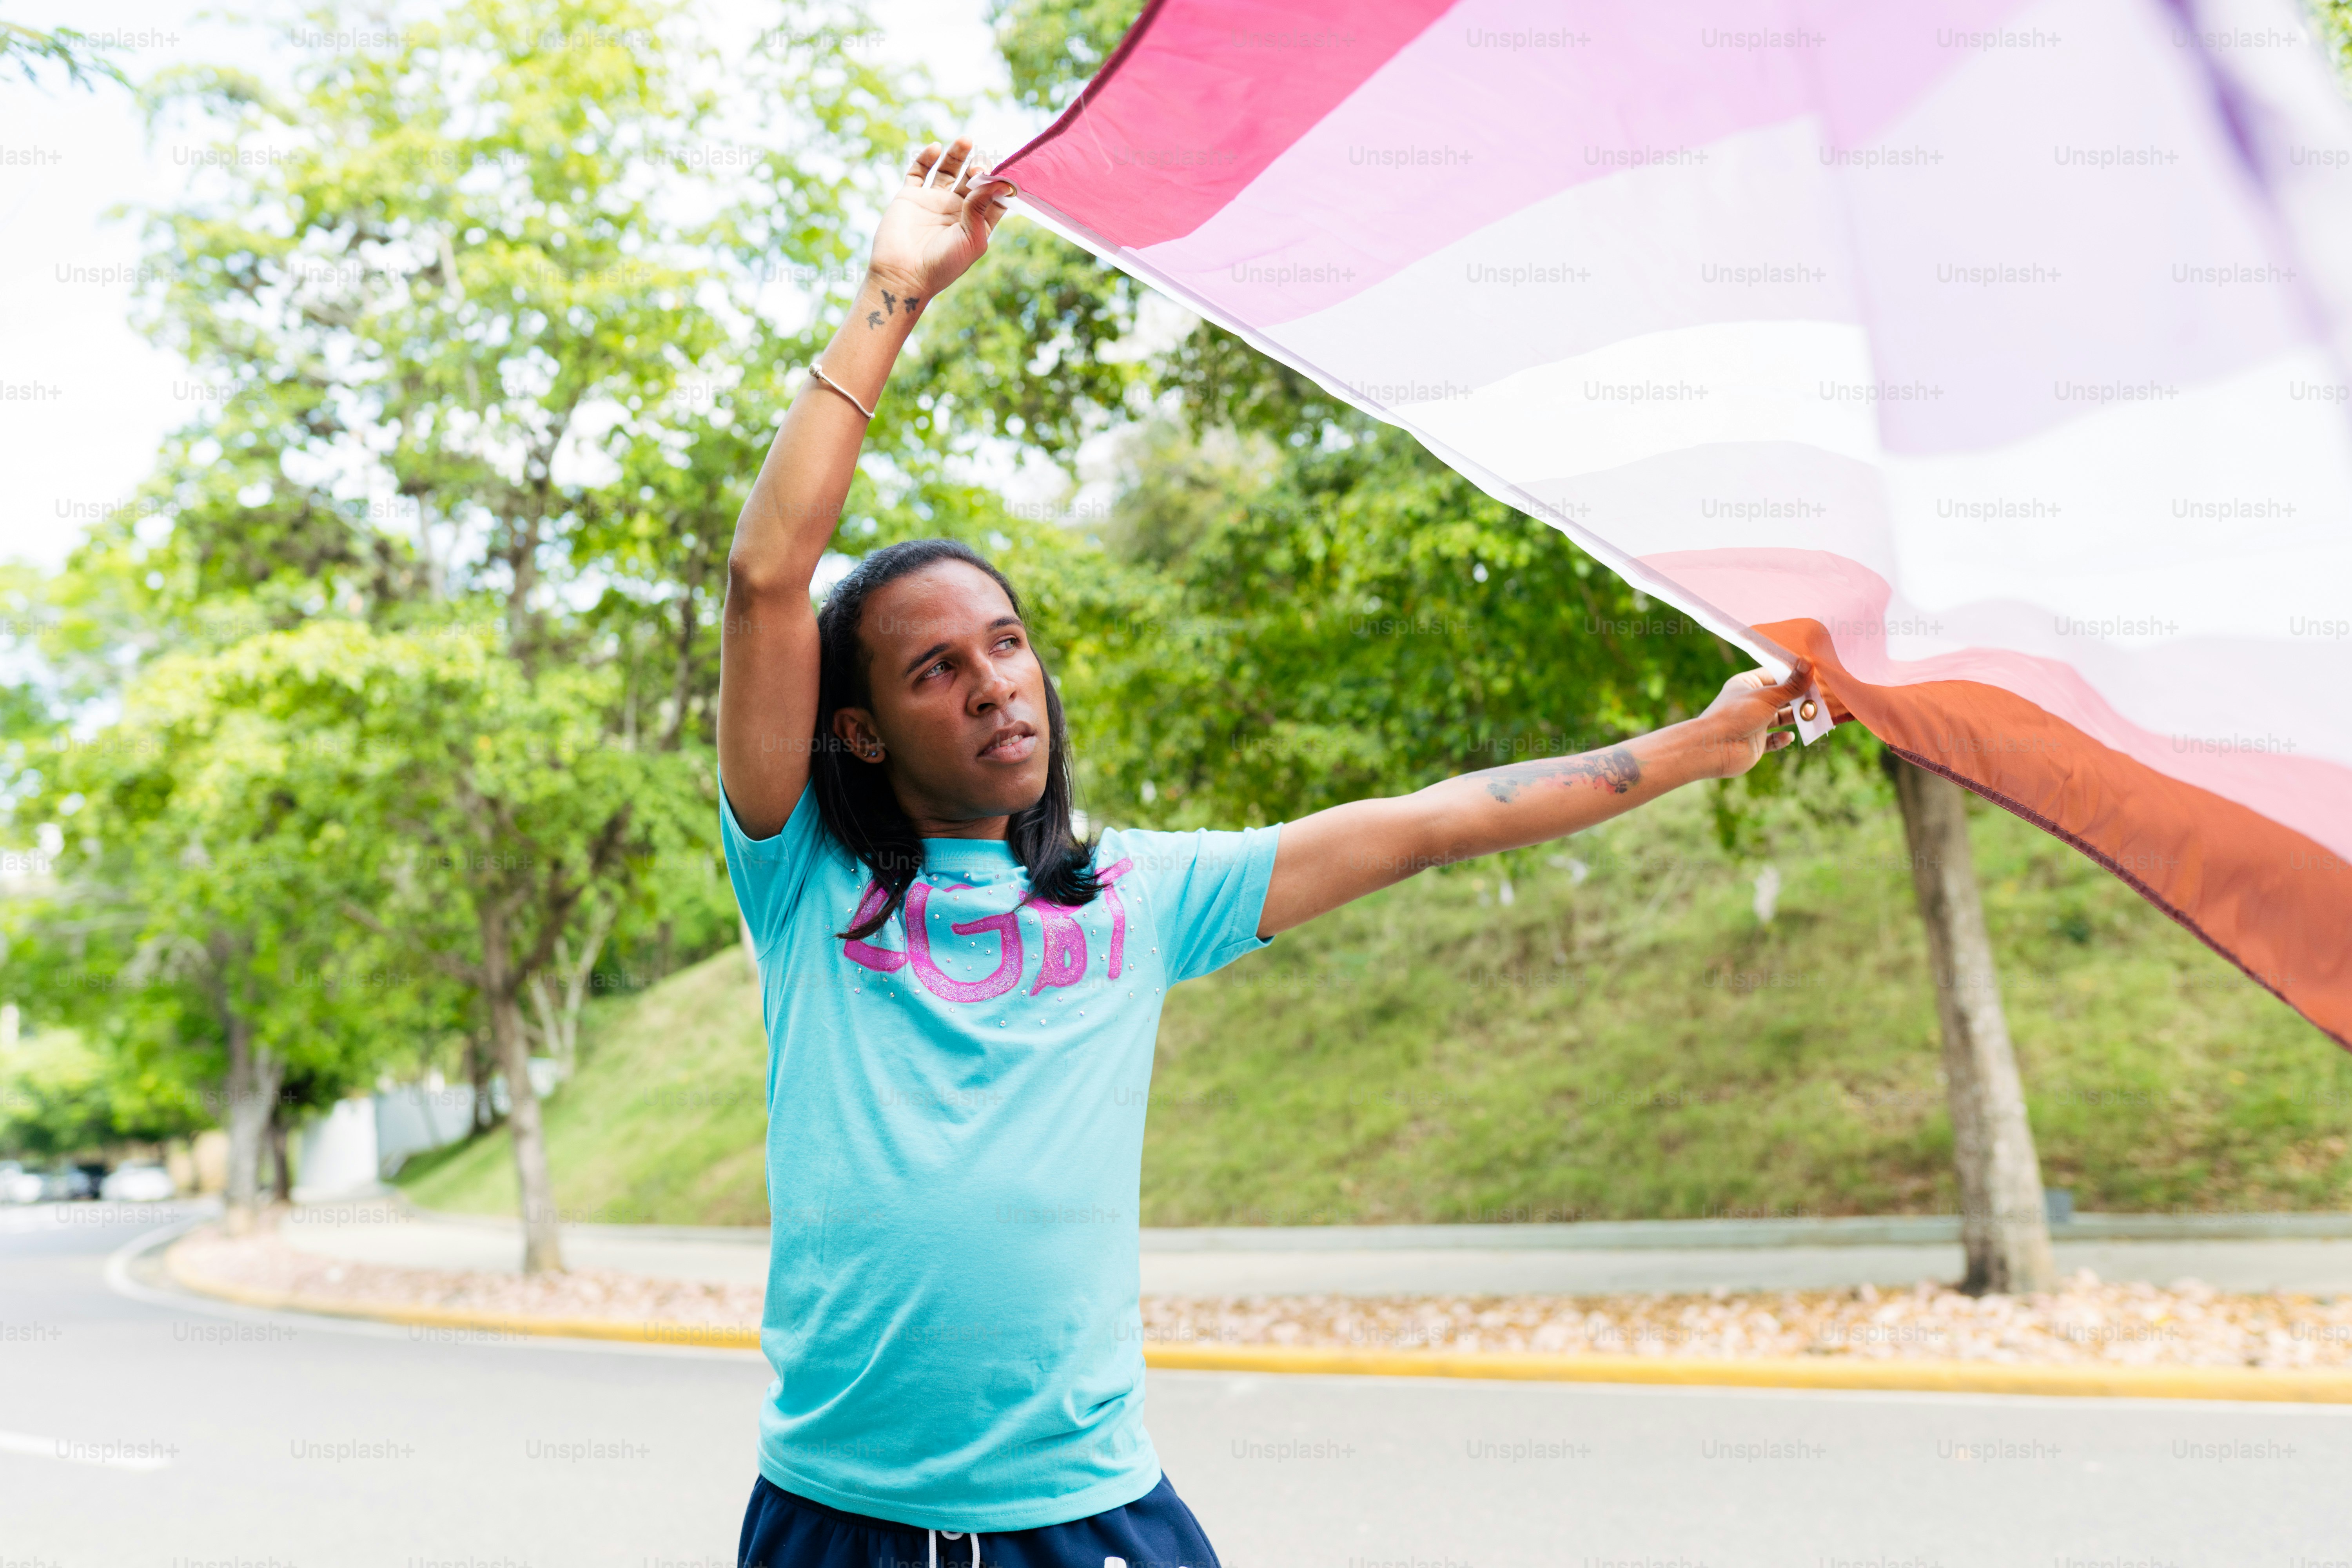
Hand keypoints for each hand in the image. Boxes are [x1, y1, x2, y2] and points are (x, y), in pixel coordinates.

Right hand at [865, 136, 1013, 303]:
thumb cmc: (943, 265)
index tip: (1003, 173)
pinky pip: (919, 171)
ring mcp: (932, 201)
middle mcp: (955, 209)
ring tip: (966, 140)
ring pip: (947, 169)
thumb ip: (981, 207)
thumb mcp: (971, 238)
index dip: (999, 183)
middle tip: (980, 162)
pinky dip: (926, 157)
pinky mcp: (910, 196)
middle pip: (971, 178)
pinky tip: (935, 148)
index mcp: (975, 223)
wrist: (903, 275)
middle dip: (979, 166)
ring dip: (957, 154)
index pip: (992, 196)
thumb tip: (998, 181)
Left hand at [1692, 658, 1813, 778]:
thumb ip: (1791, 685)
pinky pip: (1773, 740)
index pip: (1774, 674)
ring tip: (1813, 715)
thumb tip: (1809, 663)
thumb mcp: (1767, 696)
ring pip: (1781, 718)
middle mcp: (1750, 702)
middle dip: (1800, 697)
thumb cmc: (1736, 715)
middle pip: (1781, 697)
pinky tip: (1788, 736)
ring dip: (1796, 717)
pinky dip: (1782, 738)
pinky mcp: (1755, 744)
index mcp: (1747, 684)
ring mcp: (1753, 723)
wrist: (1714, 749)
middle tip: (1822, 695)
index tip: (1816, 672)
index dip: (1794, 674)